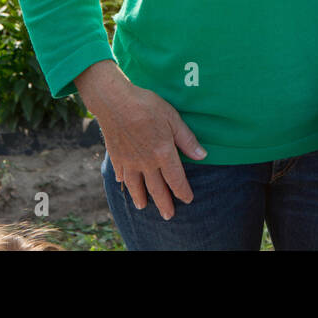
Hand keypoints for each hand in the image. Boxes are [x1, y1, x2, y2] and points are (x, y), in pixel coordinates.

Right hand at [78, 63, 206, 219]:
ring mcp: (128, 161)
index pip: (176, 179)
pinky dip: (123, 181)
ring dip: (140, 197)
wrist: (115, 101)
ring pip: (135, 186)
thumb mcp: (173, 118)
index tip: (188, 200)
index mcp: (163, 153)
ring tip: (143, 206)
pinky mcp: (115, 155)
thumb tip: (202, 156)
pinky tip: (123, 183)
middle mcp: (145, 162)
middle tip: (168, 215)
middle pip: (156, 188)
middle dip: (164, 203)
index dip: (183, 191)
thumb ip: (187, 139)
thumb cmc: (147, 106)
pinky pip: (120, 173)